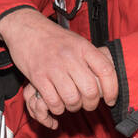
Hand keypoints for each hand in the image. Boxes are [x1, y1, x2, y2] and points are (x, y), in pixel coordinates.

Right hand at [0, 9, 117, 126]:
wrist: (25, 28)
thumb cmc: (53, 38)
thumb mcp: (77, 41)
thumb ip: (91, 58)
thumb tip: (106, 80)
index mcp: (83, 47)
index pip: (106, 71)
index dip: (112, 90)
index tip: (110, 100)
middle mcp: (70, 57)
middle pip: (90, 90)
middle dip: (91, 104)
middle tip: (88, 104)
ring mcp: (53, 67)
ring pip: (72, 99)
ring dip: (74, 107)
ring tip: (72, 104)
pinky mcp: (38, 77)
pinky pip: (53, 102)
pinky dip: (57, 109)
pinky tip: (58, 105)